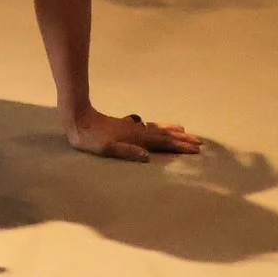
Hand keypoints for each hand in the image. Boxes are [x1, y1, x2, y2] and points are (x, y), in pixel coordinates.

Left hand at [65, 106, 201, 163]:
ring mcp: (132, 127)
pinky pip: (148, 127)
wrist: (78, 119)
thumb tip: (147, 157)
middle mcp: (138, 131)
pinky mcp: (126, 126)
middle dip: (182, 139)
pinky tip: (157, 127)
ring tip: (185, 131)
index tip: (196, 149)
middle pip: (164, 134)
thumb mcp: (106, 149)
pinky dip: (158, 127)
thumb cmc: (90, 138)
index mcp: (136, 139)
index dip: (179, 146)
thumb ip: (126, 152)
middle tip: (199, 142)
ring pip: (157, 129)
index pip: (163, 143)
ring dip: (172, 131)